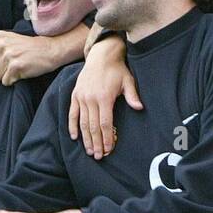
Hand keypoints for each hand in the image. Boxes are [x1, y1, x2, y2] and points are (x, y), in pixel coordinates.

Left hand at [0, 30, 59, 85]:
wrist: (49, 50)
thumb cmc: (27, 48)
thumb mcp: (7, 42)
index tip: (7, 58)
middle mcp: (0, 44)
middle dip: (0, 70)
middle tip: (14, 62)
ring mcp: (8, 55)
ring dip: (7, 76)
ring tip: (18, 67)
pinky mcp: (15, 66)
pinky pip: (6, 82)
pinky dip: (14, 80)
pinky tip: (22, 72)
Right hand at [68, 35, 141, 159]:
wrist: (101, 55)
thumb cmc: (117, 70)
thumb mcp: (127, 81)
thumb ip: (132, 95)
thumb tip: (140, 108)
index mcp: (104, 97)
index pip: (105, 123)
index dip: (107, 138)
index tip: (109, 149)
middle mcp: (90, 99)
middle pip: (93, 127)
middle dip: (96, 143)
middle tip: (99, 156)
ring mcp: (81, 97)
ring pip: (82, 123)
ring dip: (86, 138)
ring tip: (89, 151)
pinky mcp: (75, 95)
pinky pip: (72, 114)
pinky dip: (72, 126)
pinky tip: (74, 137)